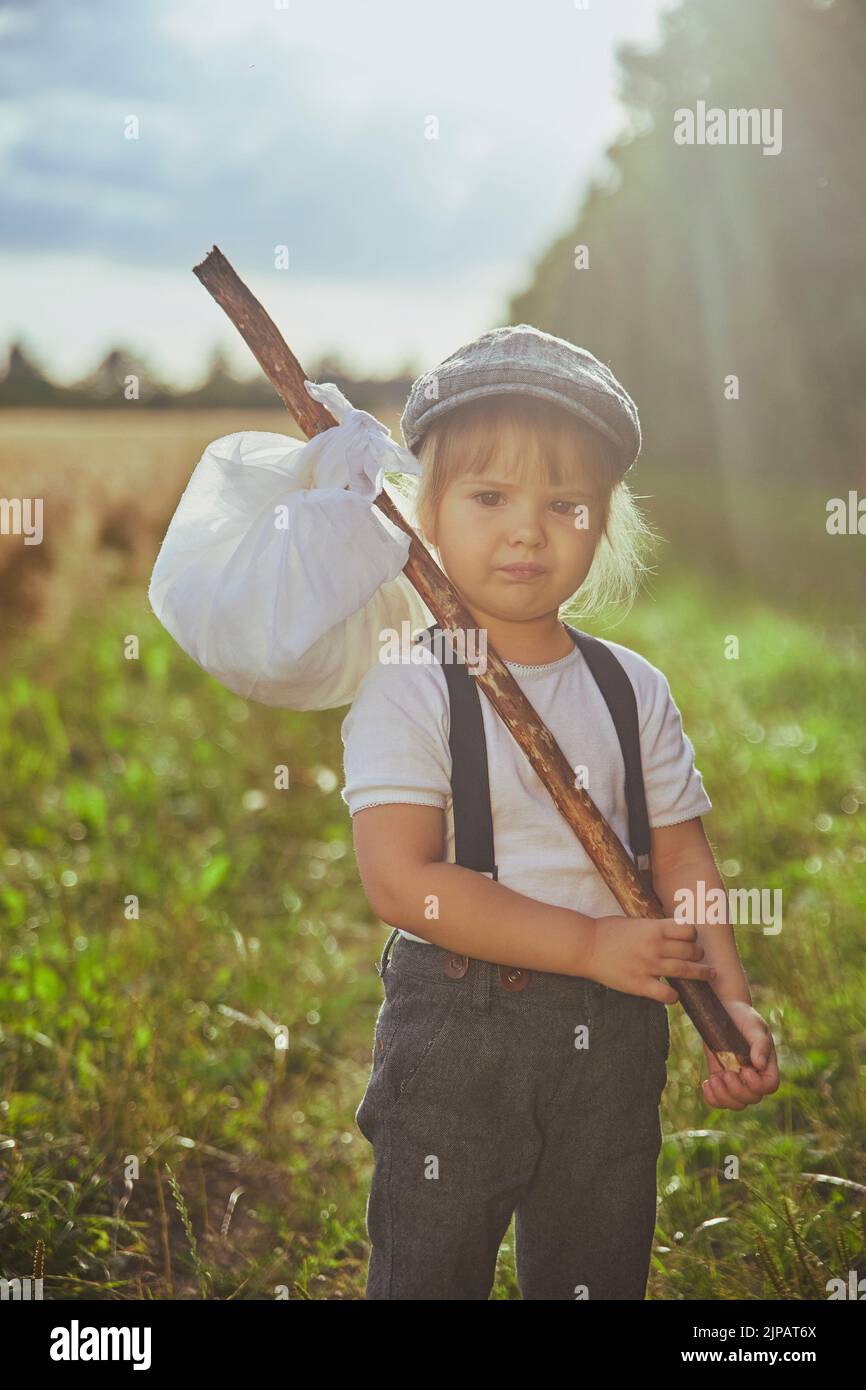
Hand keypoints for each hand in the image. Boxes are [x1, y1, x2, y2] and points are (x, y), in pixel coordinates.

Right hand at [586, 915, 716, 1000]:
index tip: (692, 939)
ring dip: (701, 973)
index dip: (693, 935)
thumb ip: (654, 927)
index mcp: (654, 928)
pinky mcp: (640, 984)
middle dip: (699, 954)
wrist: (585, 946)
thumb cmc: (607, 931)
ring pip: (686, 971)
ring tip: (709, 975)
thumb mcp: (633, 921)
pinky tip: (671, 994)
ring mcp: (649, 966)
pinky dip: (674, 996)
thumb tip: (671, 931)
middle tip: (700, 957)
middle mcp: (655, 946)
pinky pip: (667, 994)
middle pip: (691, 951)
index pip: (689, 930)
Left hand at [701, 999, 779, 1109]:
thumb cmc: (743, 1017)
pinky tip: (706, 1083)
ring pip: (735, 1104)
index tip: (745, 1069)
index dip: (757, 1085)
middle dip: (737, 1090)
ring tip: (714, 1079)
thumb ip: (760, 1044)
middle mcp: (754, 1075)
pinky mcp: (721, 1077)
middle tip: (726, 1073)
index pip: (769, 1086)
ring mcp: (737, 1079)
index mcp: (766, 1064)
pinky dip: (712, 1098)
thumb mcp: (754, 1026)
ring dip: (723, 1096)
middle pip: (751, 1099)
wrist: (724, 1010)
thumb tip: (760, 1065)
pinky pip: (719, 1100)